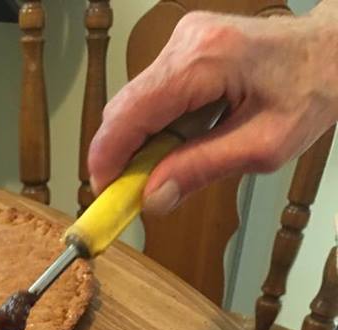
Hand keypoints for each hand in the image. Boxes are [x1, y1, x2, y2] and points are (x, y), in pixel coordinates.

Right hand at [87, 3, 337, 214]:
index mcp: (205, 61)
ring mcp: (182, 41)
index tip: (103, 196)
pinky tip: (174, 150)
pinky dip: (154, 130)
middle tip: (130, 198)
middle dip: (120, 157)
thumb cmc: (310, 93)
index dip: (107, 158)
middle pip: (125, 108)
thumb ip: (203, 170)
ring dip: (138, 146)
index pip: (131, 113)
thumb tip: (152, 198)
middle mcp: (185, 42)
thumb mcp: (263, 147)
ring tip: (161, 176)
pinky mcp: (185, 49)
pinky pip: (152, 95)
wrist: (333, 51)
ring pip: (134, 103)